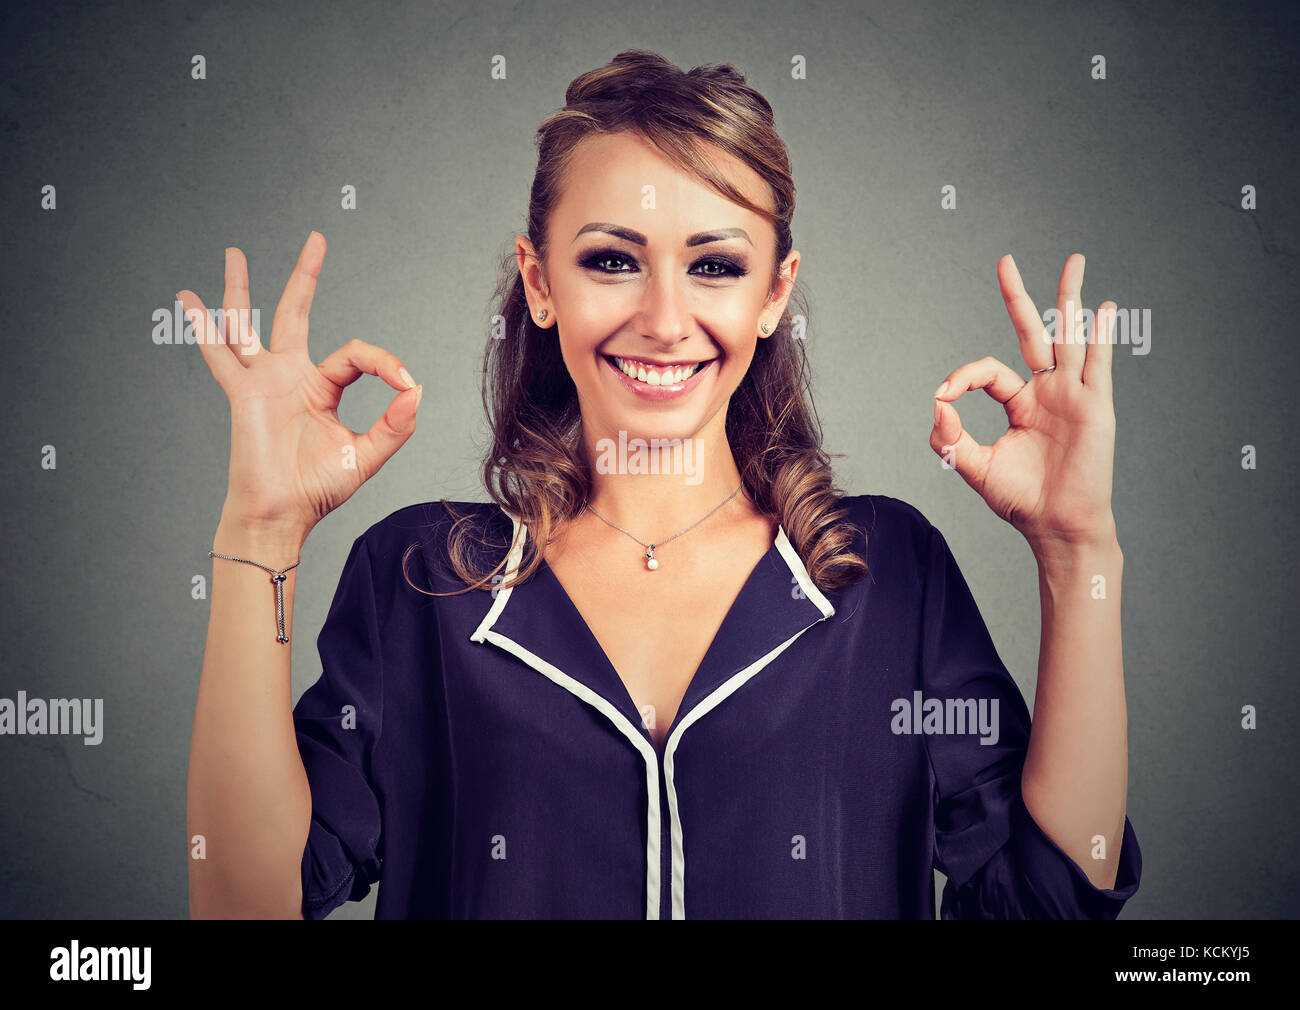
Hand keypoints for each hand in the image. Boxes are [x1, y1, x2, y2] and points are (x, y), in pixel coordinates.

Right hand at [179, 232, 421, 538]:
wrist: (283, 514)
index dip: (384, 361)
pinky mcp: (244, 393)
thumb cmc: (318, 488)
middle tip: (316, 239)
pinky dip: (203, 327)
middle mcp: (291, 376)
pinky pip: (220, 354)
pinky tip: (188, 300)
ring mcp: (264, 381)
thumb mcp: (368, 454)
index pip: (356, 354)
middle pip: (297, 313)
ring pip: (249, 324)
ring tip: (234, 252)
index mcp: (322, 387)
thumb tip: (416, 389)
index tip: (403, 381)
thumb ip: (396, 424)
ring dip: (241, 289)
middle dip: (306, 276)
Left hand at [929, 253, 1118, 549]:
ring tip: (1074, 261)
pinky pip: (1098, 363)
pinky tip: (1104, 308)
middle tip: (1005, 261)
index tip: (943, 393)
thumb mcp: (974, 467)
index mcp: (1019, 404)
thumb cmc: (1020, 499)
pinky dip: (1101, 335)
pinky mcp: (1095, 406)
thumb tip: (936, 403)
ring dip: (1069, 300)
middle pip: (1032, 333)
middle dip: (1018, 297)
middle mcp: (1047, 392)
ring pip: (1069, 336)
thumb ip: (950, 438)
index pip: (989, 371)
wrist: (1055, 525)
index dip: (963, 376)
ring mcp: (1073, 395)